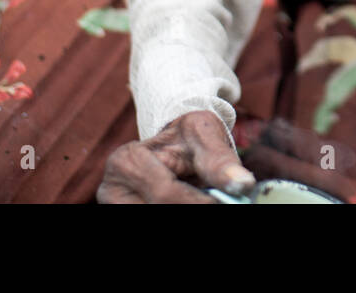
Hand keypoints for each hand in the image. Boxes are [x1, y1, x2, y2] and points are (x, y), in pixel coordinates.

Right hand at [98, 110, 255, 202]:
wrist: (174, 145)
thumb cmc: (190, 137)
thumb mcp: (206, 136)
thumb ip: (221, 160)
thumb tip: (243, 185)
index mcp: (127, 161)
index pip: (166, 194)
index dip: (199, 203)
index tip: (227, 202)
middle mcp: (112, 191)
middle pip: (159, 210)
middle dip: (195, 206)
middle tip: (222, 201)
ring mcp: (116, 207)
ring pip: (157, 216)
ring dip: (189, 207)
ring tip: (203, 194)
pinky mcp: (123, 214)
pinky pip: (154, 219)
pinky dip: (180, 208)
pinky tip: (191, 199)